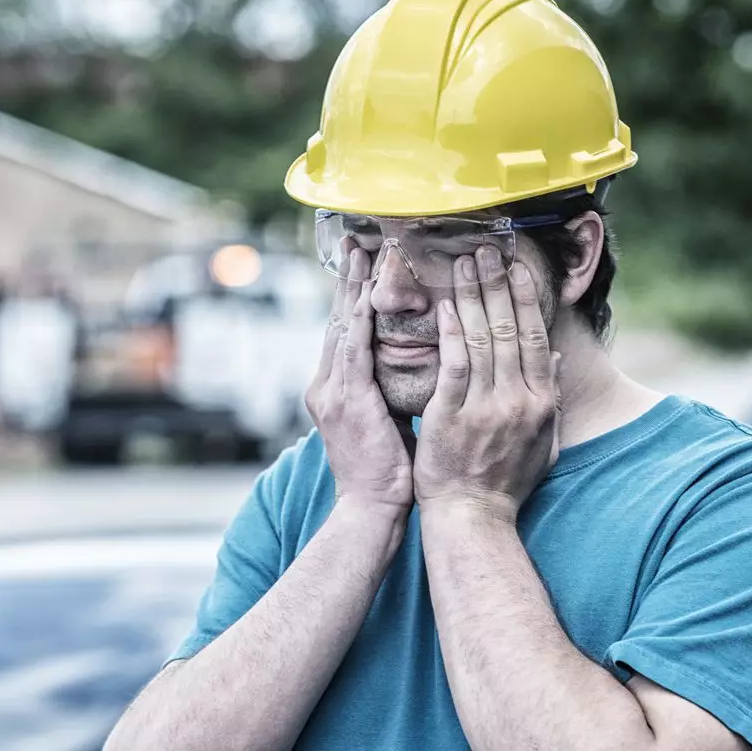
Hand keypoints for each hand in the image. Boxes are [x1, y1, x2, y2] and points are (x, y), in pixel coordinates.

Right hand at [306, 244, 414, 517]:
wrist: (372, 509)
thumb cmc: (389, 472)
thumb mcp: (389, 421)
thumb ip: (395, 390)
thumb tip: (424, 367)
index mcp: (337, 390)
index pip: (346, 332)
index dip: (353, 296)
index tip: (363, 265)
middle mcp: (326, 385)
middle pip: (338, 319)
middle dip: (347, 280)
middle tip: (353, 242)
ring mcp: (332, 392)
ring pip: (342, 326)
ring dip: (352, 288)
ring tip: (359, 254)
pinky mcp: (346, 400)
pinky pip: (353, 350)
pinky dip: (359, 320)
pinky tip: (366, 295)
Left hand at [414, 247, 559, 522]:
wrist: (472, 517)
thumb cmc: (506, 481)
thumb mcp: (544, 442)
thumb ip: (551, 399)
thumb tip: (560, 357)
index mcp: (541, 403)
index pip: (538, 338)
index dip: (528, 298)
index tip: (518, 267)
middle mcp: (517, 401)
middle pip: (510, 330)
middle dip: (497, 284)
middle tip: (486, 249)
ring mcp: (484, 408)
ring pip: (481, 340)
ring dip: (472, 297)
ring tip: (463, 264)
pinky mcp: (450, 417)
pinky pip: (453, 366)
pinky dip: (451, 334)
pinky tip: (444, 306)